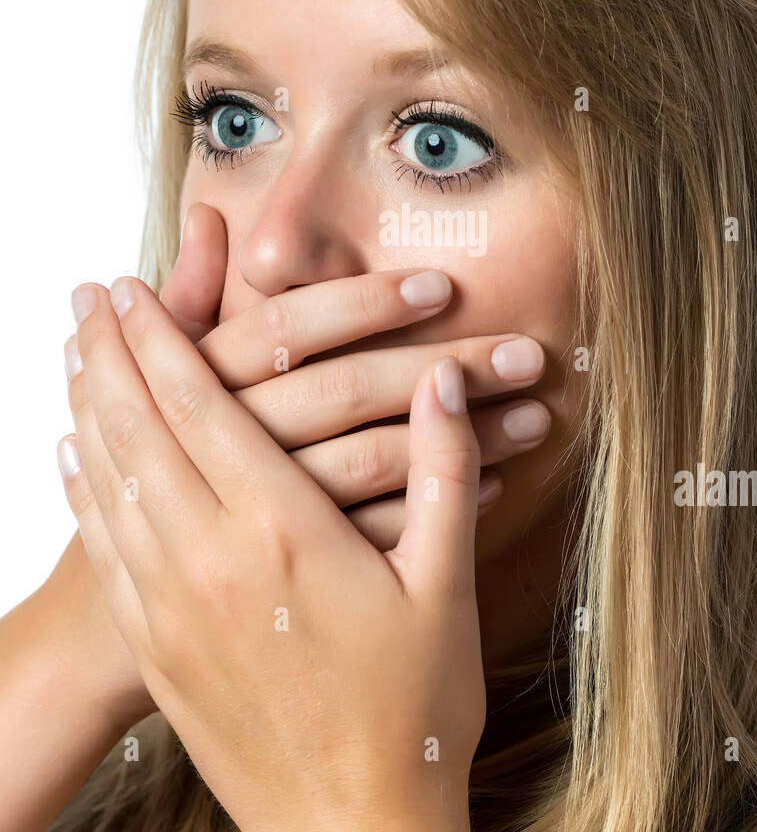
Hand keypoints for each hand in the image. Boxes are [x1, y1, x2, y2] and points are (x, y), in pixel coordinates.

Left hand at [61, 278, 485, 831]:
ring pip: (108, 484)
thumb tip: (446, 382)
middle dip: (108, 354)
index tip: (133, 289)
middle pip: (139, 431)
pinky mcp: (156, 650)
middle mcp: (210, 560)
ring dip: (85, 409)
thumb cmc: (413, 713)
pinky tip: (70, 456)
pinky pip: (103, 550)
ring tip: (70, 355)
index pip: (203, 408)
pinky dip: (80, 492)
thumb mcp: (447, 586)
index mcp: (283, 533)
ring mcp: (172, 608)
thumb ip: (444, 472)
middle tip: (86, 298)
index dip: (162, 340)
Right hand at [158, 204, 551, 548]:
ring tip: (537, 415)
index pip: (290, 329)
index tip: (443, 284)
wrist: (145, 617)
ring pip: (375, 461)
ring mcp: (271, 520)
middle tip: (527, 351)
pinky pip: (385, 534)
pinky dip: (443, 506)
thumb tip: (207, 214)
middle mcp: (234, 452)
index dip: (365, 301)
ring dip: (467, 437)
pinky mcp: (307, 576)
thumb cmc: (157, 475)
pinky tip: (499, 483)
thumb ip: (191, 301)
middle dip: (445, 363)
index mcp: (205, 389)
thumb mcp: (168, 385)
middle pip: (347, 391)